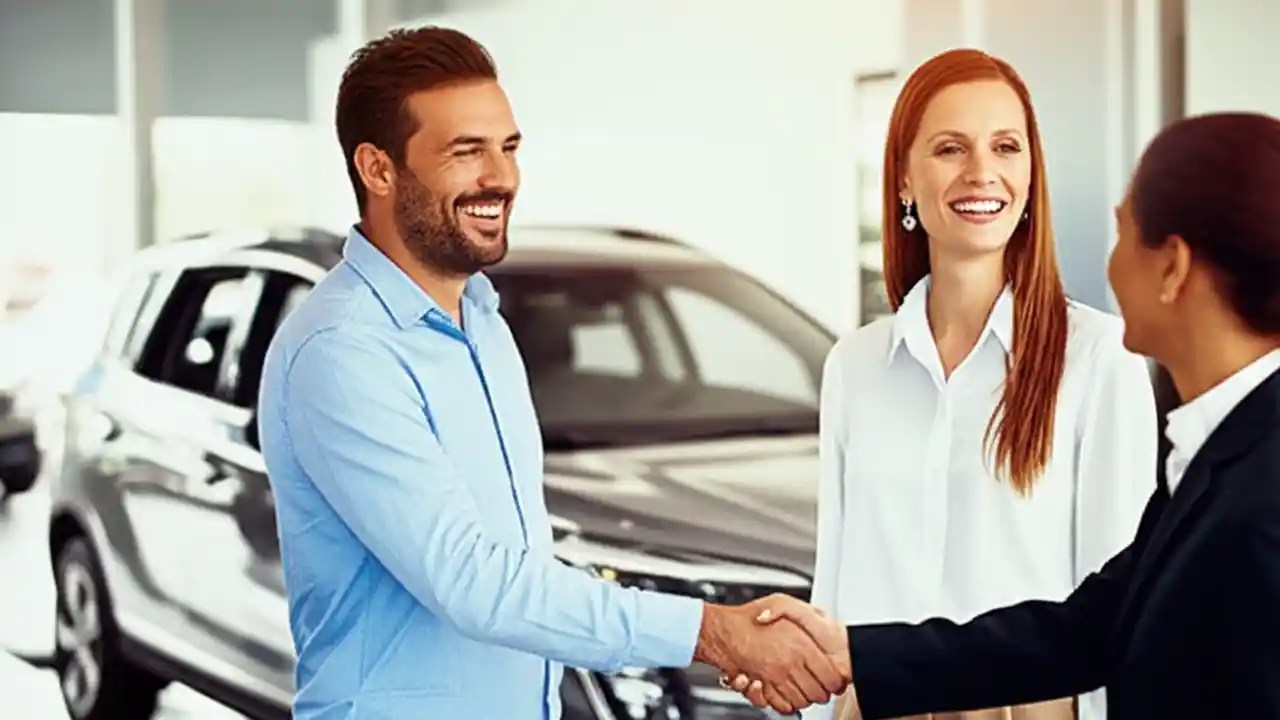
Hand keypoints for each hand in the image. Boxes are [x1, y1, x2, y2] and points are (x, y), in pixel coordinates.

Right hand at [694, 594, 850, 714]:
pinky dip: (787, 703)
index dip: (836, 679)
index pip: (832, 675)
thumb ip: (809, 615)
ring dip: (805, 697)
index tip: (835, 677)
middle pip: (820, 693)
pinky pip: (784, 706)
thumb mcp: (783, 603)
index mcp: (800, 644)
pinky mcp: (764, 689)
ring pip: (803, 702)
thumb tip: (829, 631)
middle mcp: (790, 663)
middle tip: (819, 682)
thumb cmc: (749, 618)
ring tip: (802, 685)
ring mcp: (776, 678)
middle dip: (822, 690)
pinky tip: (786, 691)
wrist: (722, 632)